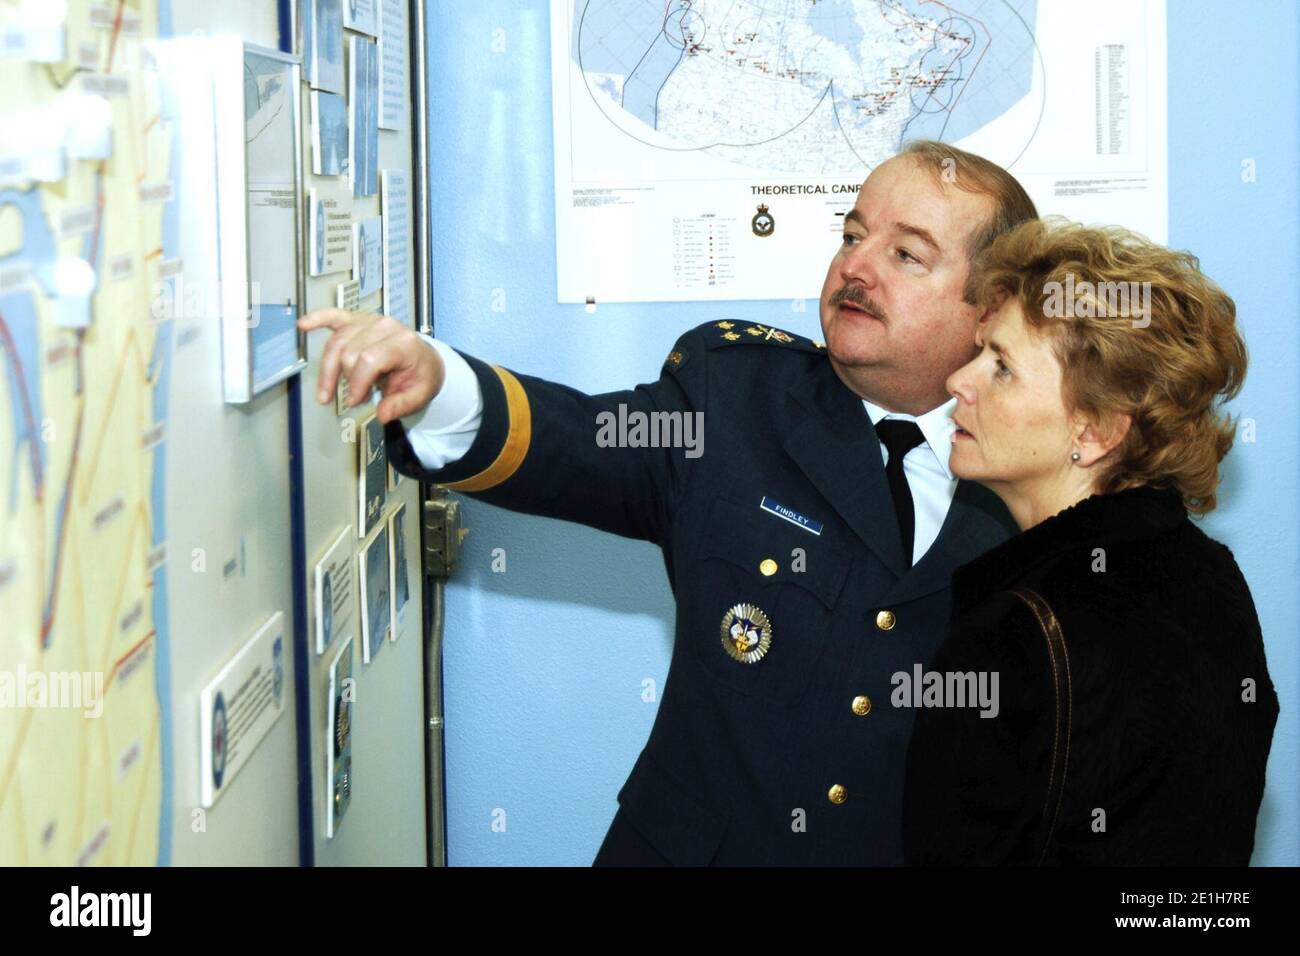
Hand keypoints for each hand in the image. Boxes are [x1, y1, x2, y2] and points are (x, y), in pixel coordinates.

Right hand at [297, 309, 444, 422]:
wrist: (426, 360)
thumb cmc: (421, 375)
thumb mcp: (420, 395)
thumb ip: (401, 406)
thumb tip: (382, 415)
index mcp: (403, 343)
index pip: (369, 359)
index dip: (357, 383)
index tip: (354, 402)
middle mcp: (385, 327)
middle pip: (349, 353)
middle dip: (347, 380)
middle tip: (354, 399)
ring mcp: (370, 321)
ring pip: (337, 342)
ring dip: (328, 369)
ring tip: (327, 391)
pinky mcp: (358, 320)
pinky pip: (335, 316)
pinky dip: (318, 319)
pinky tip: (303, 325)